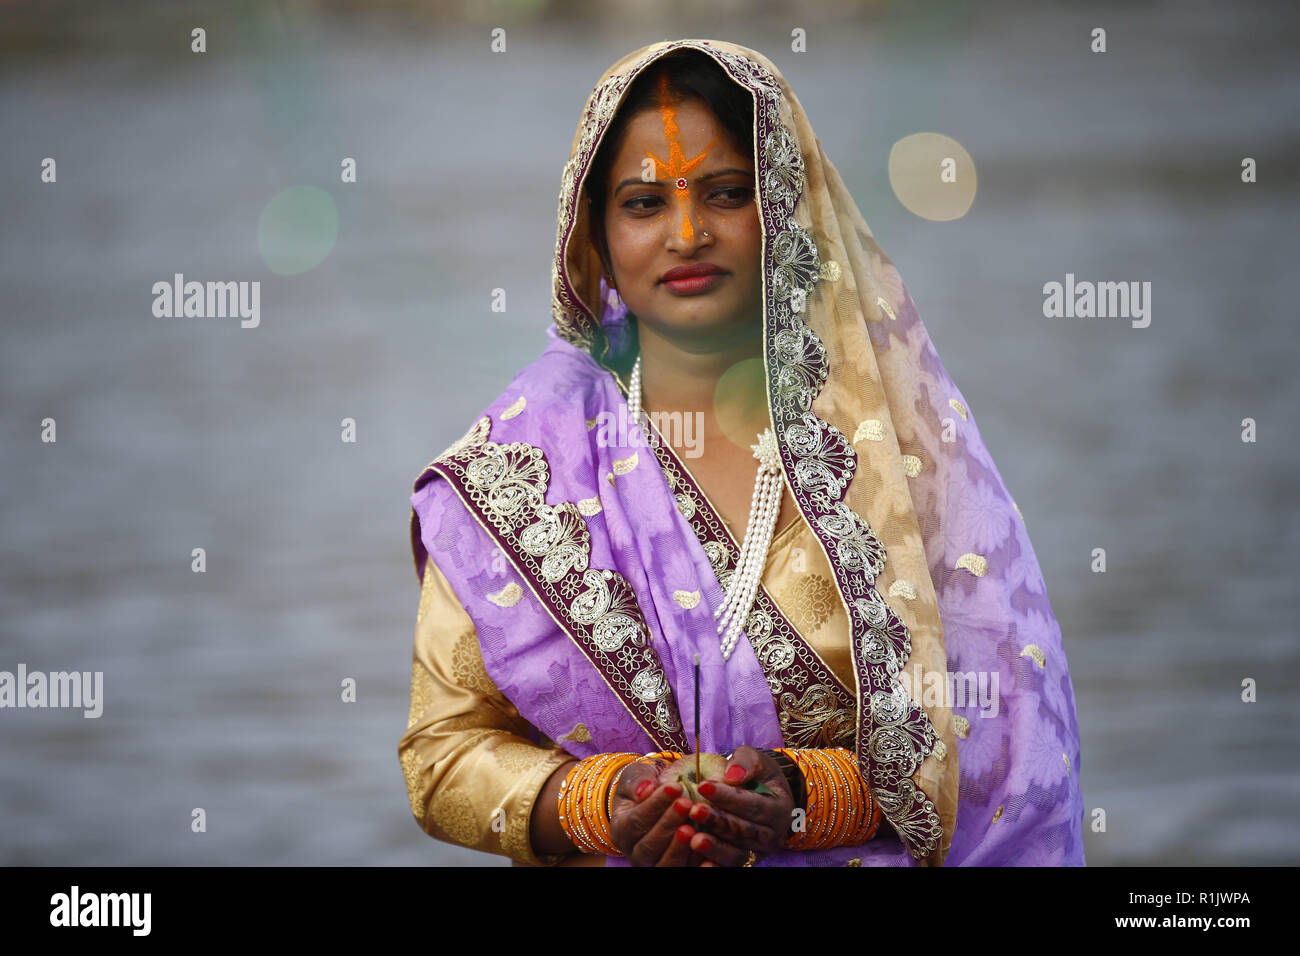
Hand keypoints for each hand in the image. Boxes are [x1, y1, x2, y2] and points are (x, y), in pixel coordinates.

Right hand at [608, 757, 704, 866]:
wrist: (657, 802)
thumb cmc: (646, 787)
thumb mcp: (637, 775)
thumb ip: (638, 781)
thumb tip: (645, 789)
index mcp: (621, 830)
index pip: (636, 820)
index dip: (656, 804)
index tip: (675, 786)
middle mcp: (635, 853)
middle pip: (649, 845)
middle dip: (669, 824)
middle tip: (687, 803)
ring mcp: (654, 865)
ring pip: (665, 864)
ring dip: (680, 847)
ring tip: (693, 827)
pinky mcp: (675, 868)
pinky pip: (685, 870)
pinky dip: (695, 864)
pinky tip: (707, 853)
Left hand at [685, 745, 792, 865]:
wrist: (765, 796)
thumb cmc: (757, 775)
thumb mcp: (757, 760)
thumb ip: (746, 762)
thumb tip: (732, 775)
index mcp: (780, 809)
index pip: (753, 804)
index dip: (728, 796)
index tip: (703, 785)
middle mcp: (773, 835)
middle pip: (743, 830)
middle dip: (717, 821)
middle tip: (693, 811)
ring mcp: (759, 852)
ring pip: (736, 853)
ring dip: (714, 847)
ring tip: (692, 838)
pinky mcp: (746, 862)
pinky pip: (729, 866)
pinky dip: (714, 864)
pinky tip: (696, 861)